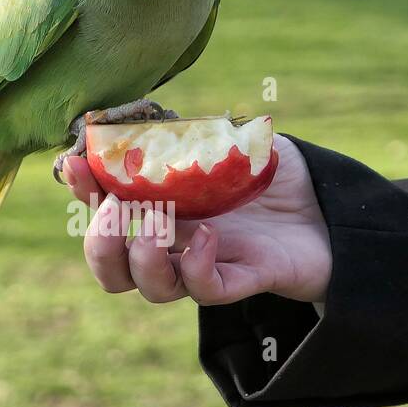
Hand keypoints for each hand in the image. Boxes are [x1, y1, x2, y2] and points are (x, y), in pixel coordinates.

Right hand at [60, 135, 331, 305]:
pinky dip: (196, 267)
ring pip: (150, 289)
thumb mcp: (231, 139)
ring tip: (157, 227)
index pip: (104, 212)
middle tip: (115, 211)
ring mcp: (205, 265)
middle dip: (99, 244)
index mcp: (162, 207)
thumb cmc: (276, 175)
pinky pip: (205, 290)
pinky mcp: (241, 280)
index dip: (82, 192)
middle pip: (111, 270)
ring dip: (141, 260)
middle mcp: (175, 243)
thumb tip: (149, 116)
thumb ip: (190, 131)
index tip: (74, 165)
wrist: (333, 206)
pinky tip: (210, 237)